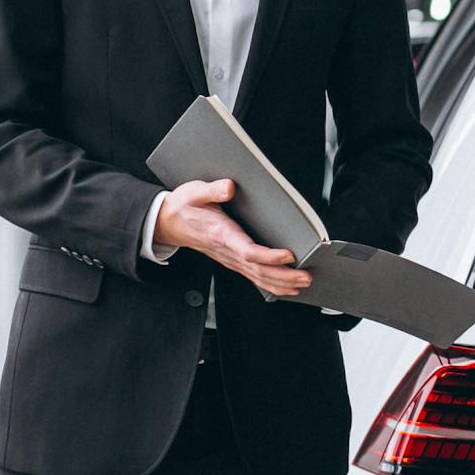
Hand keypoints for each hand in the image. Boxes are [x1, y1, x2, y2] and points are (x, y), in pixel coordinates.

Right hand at [154, 179, 312, 296]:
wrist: (168, 223)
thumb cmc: (184, 207)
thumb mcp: (194, 192)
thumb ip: (212, 190)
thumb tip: (228, 187)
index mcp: (221, 233)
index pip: (247, 250)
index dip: (269, 256)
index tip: (289, 255)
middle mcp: (227, 250)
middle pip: (258, 269)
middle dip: (284, 275)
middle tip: (306, 275)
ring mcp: (229, 259)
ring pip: (257, 276)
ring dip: (281, 282)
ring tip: (303, 283)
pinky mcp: (232, 260)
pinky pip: (253, 276)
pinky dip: (271, 284)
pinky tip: (286, 287)